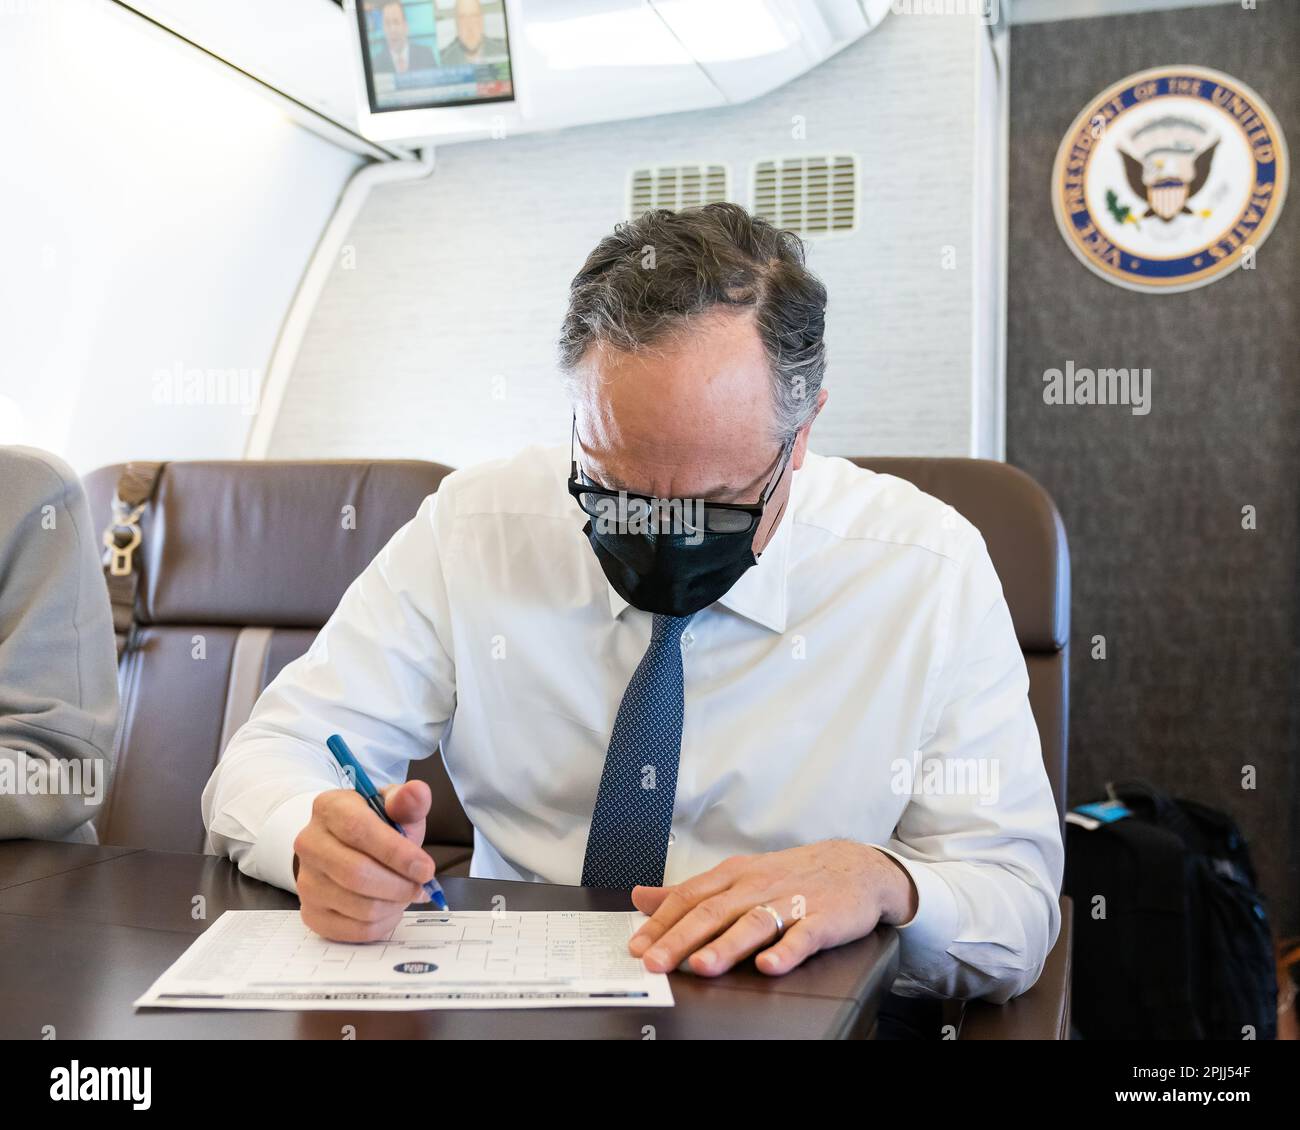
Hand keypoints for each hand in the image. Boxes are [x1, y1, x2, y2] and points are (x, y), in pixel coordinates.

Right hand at [292, 780, 436, 941]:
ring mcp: (306, 881)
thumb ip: (408, 801)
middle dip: (399, 885)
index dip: (397, 853)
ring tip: (406, 893)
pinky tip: (392, 908)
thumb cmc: (374, 826)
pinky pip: (354, 930)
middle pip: (356, 874)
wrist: (343, 845)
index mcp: (329, 808)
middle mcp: (310, 843)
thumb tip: (417, 792)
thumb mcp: (393, 806)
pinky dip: (383, 924)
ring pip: (359, 906)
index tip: (426, 868)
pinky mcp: (311, 912)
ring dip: (394, 905)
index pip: (359, 831)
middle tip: (420, 885)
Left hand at [628, 841, 917, 976]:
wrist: (856, 867)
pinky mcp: (823, 919)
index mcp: (734, 876)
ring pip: (753, 922)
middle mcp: (757, 886)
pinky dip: (786, 951)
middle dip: (681, 938)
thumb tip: (641, 896)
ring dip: (726, 945)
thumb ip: (689, 891)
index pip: (689, 897)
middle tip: (656, 962)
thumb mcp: (737, 877)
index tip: (637, 946)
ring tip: (702, 966)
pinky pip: (803, 936)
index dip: (661, 922)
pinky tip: (769, 965)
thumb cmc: (791, 875)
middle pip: (713, 911)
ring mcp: (790, 901)